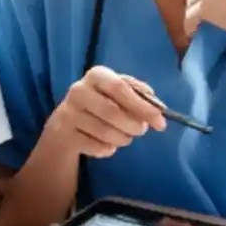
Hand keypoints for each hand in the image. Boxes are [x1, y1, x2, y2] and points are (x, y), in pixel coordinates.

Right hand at [44, 66, 166, 157]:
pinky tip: (105, 144)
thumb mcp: (119, 93)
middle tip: (141, 130)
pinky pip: (97, 148)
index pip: (120, 87)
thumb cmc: (102, 104)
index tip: (160, 121)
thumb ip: (139, 95)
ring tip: (123, 136)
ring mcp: (68, 113)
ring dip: (122, 139)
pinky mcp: (65, 135)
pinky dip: (108, 150)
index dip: (142, 106)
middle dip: (133, 125)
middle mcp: (78, 90)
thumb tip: (158, 106)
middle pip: (113, 112)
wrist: (67, 124)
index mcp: (97, 75)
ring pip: (106, 133)